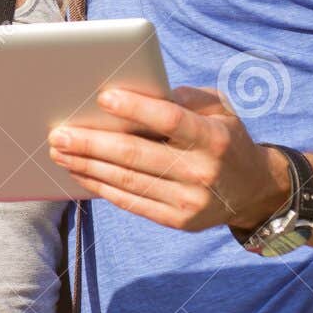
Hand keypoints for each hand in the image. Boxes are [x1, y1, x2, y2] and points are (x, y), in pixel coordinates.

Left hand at [48, 86, 288, 231]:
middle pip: (137, 155)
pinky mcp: (179, 221)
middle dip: (92, 143)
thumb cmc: (224, 137)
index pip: (170, 120)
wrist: (253, 190)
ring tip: (59, 151)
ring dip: (87, 165)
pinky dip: (100, 186)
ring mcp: (190, 201)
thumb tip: (137, 91)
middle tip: (59, 132)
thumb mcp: (218, 109)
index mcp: (213, 137)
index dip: (136, 109)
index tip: (102, 96)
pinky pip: (131, 202)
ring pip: (127, 181)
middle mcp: (201, 171)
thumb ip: (183, 98)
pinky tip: (79, 172)